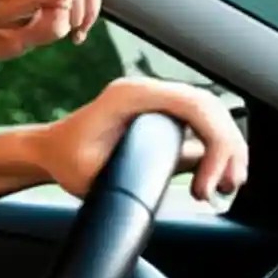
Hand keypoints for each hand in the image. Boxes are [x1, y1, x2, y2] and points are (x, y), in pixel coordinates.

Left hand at [36, 76, 248, 201]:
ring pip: (210, 115)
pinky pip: (199, 123)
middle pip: (209, 109)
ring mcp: (155, 100)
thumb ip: (136, 172)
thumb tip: (189, 174)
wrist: (49, 151)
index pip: (193, 106)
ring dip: (227, 148)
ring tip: (228, 185)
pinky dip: (215, 147)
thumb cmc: (66, 160)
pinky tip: (219, 174)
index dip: (215, 142)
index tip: (211, 182)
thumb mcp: (92, 174)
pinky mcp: (160, 113)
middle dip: (228, 148)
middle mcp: (146, 91)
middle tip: (228, 187)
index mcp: (129, 95)